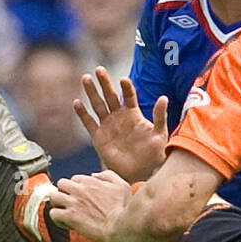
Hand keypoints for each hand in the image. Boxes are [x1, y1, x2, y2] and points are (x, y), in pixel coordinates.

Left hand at [49, 169, 133, 241]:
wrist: (122, 226)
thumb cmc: (125, 208)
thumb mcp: (122, 185)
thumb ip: (107, 175)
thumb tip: (93, 175)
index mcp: (90, 181)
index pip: (74, 179)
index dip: (78, 188)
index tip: (84, 199)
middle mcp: (79, 189)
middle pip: (61, 184)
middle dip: (65, 193)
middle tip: (71, 204)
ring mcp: (73, 203)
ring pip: (53, 197)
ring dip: (58, 204)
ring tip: (66, 212)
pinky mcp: (70, 217)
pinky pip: (53, 214)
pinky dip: (58, 219)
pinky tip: (66, 223)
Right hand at [74, 67, 167, 182]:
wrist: (140, 172)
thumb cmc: (153, 154)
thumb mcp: (159, 134)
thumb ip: (159, 116)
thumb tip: (163, 97)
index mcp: (133, 114)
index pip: (128, 96)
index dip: (126, 88)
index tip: (123, 80)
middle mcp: (119, 117)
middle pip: (110, 96)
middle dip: (104, 83)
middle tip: (99, 69)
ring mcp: (108, 126)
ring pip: (98, 105)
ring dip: (91, 92)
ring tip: (85, 78)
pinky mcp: (98, 137)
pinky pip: (89, 123)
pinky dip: (82, 113)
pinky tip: (77, 103)